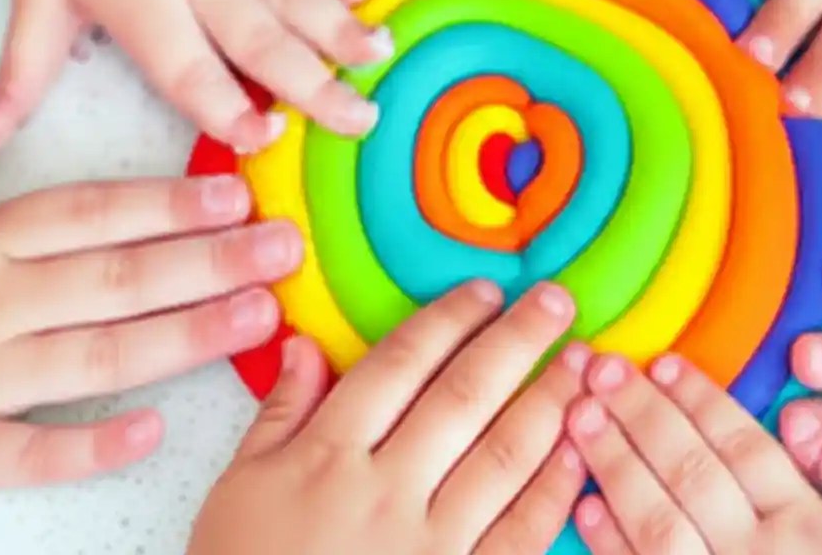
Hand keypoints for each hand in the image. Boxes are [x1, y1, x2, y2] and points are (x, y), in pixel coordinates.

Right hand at [0, 174, 300, 500]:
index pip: (87, 214)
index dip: (166, 204)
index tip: (237, 194)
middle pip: (115, 277)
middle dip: (209, 262)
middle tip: (286, 251)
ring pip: (96, 354)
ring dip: (185, 336)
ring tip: (259, 318)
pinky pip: (28, 452)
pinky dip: (88, 445)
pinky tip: (152, 431)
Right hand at [188, 282, 588, 554]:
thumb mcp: (239, 491)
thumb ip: (277, 414)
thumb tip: (304, 345)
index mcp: (327, 456)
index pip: (399, 366)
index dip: (448, 320)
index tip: (487, 291)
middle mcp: (385, 491)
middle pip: (463, 397)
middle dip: (517, 341)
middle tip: (558, 301)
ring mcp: (429, 544)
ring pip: (502, 455)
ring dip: (548, 402)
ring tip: (582, 363)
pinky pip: (519, 533)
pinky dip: (552, 490)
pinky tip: (576, 451)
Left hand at [563, 352, 821, 553]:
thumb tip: (810, 425)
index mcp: (805, 525)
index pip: (742, 446)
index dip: (700, 400)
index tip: (663, 363)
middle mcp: (754, 553)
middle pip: (689, 471)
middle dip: (641, 415)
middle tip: (601, 370)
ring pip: (656, 519)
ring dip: (614, 465)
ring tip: (579, 417)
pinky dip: (612, 544)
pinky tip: (586, 505)